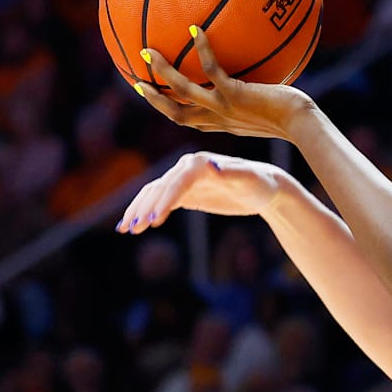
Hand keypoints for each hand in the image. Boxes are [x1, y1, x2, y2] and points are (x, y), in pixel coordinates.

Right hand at [115, 152, 289, 233]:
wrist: (265, 188)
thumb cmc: (260, 183)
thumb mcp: (250, 180)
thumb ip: (231, 173)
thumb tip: (211, 167)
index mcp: (200, 162)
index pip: (177, 182)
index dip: (164, 201)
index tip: (153, 220)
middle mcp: (187, 167)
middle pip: (160, 188)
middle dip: (144, 208)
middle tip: (131, 229)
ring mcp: (184, 180)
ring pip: (155, 194)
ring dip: (139, 210)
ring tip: (126, 229)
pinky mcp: (186, 193)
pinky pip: (161, 202)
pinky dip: (147, 212)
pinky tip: (137, 226)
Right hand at [135, 25, 315, 139]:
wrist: (303, 125)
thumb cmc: (294, 116)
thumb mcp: (268, 108)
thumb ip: (254, 96)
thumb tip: (258, 76)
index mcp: (223, 124)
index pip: (188, 120)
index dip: (168, 109)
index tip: (152, 95)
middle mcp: (219, 119)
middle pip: (176, 114)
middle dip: (154, 98)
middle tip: (136, 80)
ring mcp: (224, 108)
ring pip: (182, 92)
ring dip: (163, 72)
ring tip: (148, 51)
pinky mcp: (235, 95)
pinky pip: (211, 69)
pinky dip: (202, 49)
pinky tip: (197, 28)